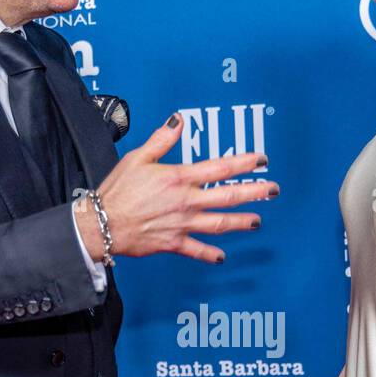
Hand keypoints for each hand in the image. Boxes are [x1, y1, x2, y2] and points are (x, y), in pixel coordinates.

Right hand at [77, 113, 278, 263]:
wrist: (102, 224)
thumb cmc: (117, 191)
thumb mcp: (137, 157)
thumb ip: (162, 140)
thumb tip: (178, 120)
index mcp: (179, 177)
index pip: (220, 167)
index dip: (244, 162)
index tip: (261, 160)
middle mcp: (186, 201)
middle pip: (228, 196)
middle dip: (255, 192)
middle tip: (273, 190)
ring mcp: (182, 223)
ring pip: (220, 223)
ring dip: (242, 222)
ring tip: (258, 221)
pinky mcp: (173, 243)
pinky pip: (197, 250)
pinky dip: (210, 254)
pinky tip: (222, 256)